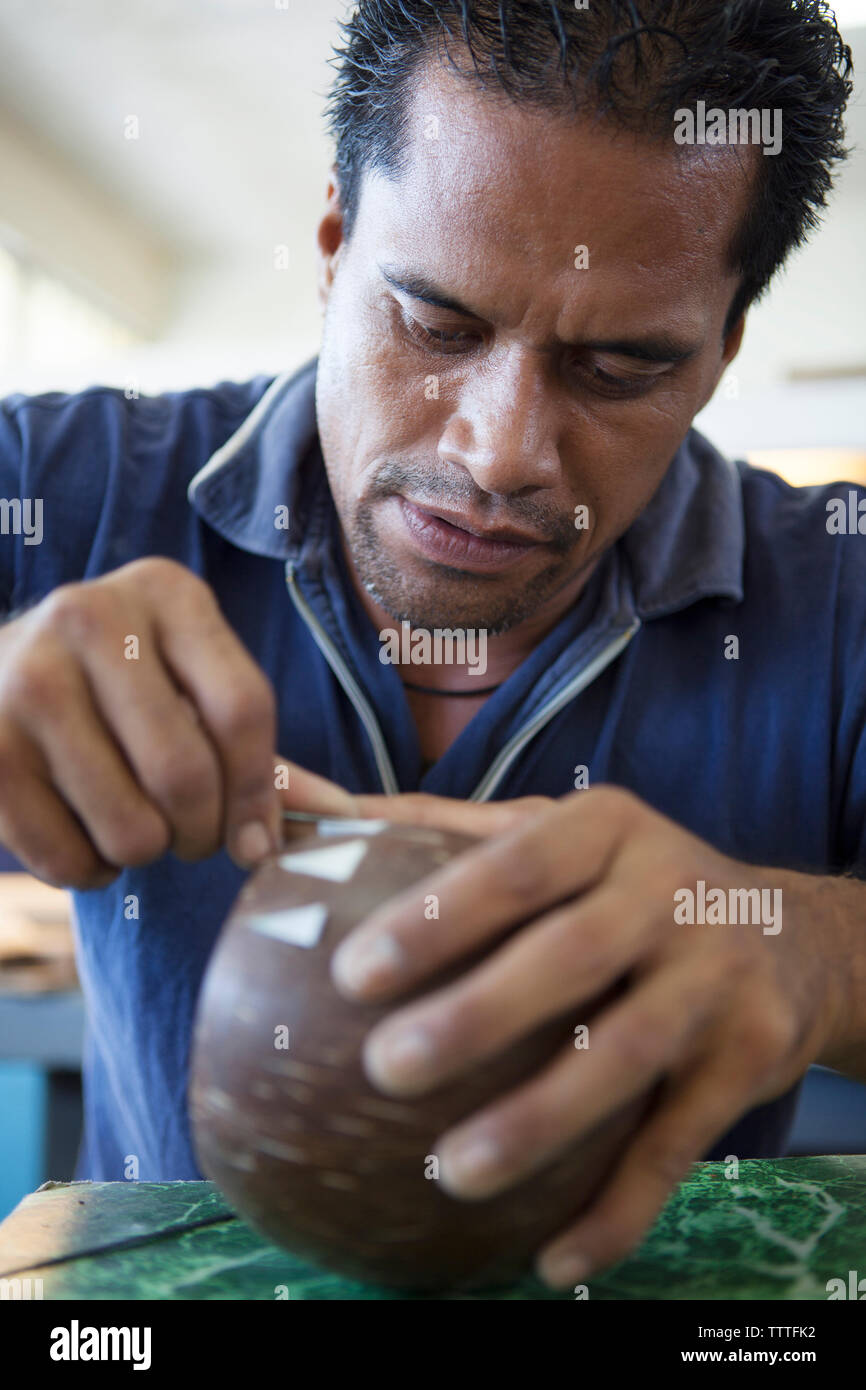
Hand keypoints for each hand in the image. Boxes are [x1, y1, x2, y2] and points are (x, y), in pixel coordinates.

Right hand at [0, 558, 355, 886]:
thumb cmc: (121, 693)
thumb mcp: (189, 689)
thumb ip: (259, 751)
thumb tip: (343, 817)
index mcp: (166, 592)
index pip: (243, 706)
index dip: (259, 794)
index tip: (258, 842)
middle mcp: (91, 617)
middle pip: (186, 773)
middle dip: (200, 834)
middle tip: (188, 838)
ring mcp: (27, 677)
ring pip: (131, 826)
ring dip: (143, 854)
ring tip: (130, 824)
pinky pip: (64, 857)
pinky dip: (87, 872)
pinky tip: (80, 832)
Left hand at [331, 785, 842, 1287]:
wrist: (790, 934)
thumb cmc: (629, 882)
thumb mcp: (558, 830)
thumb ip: (443, 827)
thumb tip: (310, 814)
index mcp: (608, 829)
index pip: (516, 867)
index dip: (437, 918)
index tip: (353, 973)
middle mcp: (670, 893)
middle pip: (570, 957)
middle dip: (476, 1016)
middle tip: (385, 1069)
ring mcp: (716, 977)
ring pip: (625, 1057)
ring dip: (538, 1122)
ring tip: (451, 1172)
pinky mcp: (750, 1057)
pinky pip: (677, 1143)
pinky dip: (619, 1208)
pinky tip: (554, 1259)